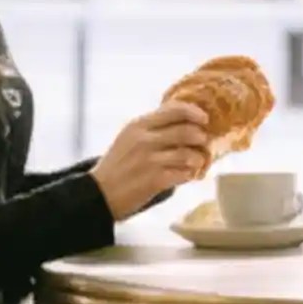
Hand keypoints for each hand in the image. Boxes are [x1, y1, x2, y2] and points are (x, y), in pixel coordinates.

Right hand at [91, 102, 208, 220]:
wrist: (98, 193)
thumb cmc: (118, 165)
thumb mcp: (129, 137)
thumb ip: (153, 126)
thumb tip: (184, 117)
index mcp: (139, 125)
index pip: (174, 109)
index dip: (194, 112)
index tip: (204, 119)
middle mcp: (144, 139)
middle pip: (187, 131)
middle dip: (200, 137)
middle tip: (202, 143)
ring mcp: (150, 160)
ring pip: (189, 154)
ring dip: (198, 158)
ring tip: (197, 162)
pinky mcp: (154, 180)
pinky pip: (184, 174)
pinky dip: (190, 174)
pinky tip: (187, 175)